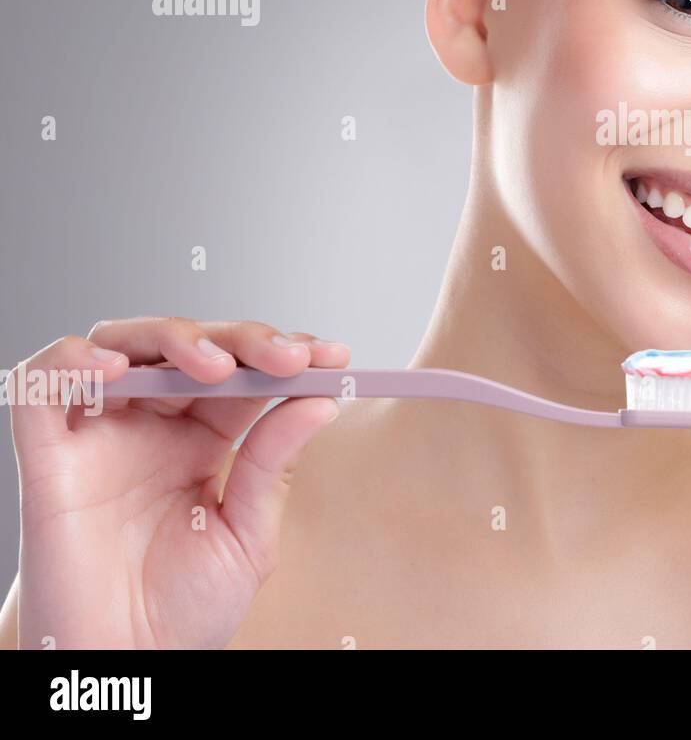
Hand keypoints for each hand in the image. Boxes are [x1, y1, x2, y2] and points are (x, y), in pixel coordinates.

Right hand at [6, 317, 349, 647]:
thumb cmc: (182, 609)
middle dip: (243, 340)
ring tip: (217, 366)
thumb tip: (322, 400)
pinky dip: (71, 361)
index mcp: (202, 438)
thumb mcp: (247, 535)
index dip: (285, 355)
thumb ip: (274, 466)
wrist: (123, 667)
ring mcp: (99, 435)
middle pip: (188, 346)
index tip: (335, 357)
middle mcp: (150, 425)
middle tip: (289, 358)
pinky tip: (116, 368)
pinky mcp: (48, 457)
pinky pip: (42, 387)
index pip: (243, 372)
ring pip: (122, 344)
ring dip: (172, 338)